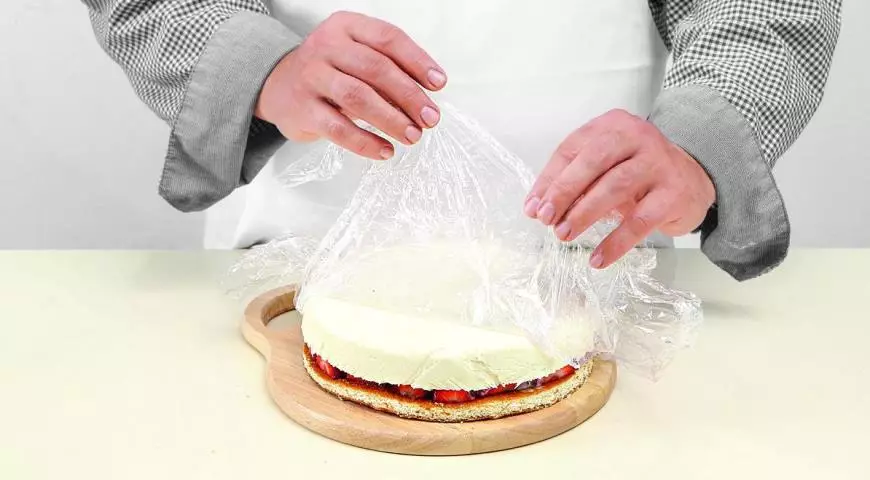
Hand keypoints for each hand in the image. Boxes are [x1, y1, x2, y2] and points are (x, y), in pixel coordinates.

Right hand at [255, 11, 446, 159]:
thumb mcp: (355, 56)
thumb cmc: (330, 71)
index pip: (388, 39)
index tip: (438, 83)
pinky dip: (365, 142)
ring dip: (391, 119)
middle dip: (409, 96)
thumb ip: (386, 70)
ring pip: (358, 97)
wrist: (278, 85)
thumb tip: (424, 99)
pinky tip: (385, 151)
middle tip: (430, 118)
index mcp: (346, 26)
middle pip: (376, 69)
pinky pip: (338, 128)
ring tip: (413, 136)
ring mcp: (312, 76)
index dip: (417, 61)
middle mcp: (326, 46)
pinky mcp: (303, 108)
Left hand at [524, 109, 715, 268]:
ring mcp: (658, 163)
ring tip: (564, 235)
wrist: (695, 179)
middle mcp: (638, 136)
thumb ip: (574, 180)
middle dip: (564, 192)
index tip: (533, 207)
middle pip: (593, 161)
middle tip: (546, 219)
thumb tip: (537, 207)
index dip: (549, 180)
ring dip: (584, 214)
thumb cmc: (639, 172)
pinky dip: (615, 242)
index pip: (572, 148)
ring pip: (614, 187)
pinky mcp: (673, 193)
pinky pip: (639, 221)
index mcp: (613, 125)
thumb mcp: (606, 167)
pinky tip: (598, 258)